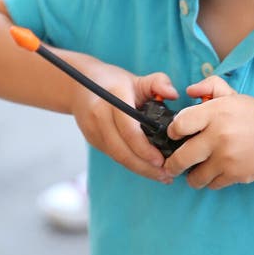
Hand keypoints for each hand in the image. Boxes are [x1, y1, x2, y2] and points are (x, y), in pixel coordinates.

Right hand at [65, 53, 178, 182]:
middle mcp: (100, 114)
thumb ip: (158, 82)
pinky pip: (113, 155)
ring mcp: (93, 129)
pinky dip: (131, 164)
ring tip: (161, 176)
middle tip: (167, 175)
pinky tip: (147, 168)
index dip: (144, 148)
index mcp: (114, 96)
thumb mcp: (137, 78)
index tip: (161, 160)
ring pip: (117, 156)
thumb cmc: (114, 82)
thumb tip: (174, 94)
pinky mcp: (92, 139)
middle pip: (121, 149)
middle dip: (144, 167)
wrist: (79, 86)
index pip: (128, 128)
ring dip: (139, 169)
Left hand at [164, 76, 253, 188]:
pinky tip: (215, 172)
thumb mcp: (232, 94)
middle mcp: (218, 135)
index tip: (175, 136)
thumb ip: (209, 86)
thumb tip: (189, 91)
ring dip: (192, 175)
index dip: (173, 132)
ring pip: (195, 177)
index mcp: (215, 112)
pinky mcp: (236, 175)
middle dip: (173, 164)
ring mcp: (227, 158)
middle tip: (172, 165)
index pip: (179, 125)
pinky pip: (212, 184)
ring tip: (195, 170)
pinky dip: (211, 180)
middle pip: (181, 158)